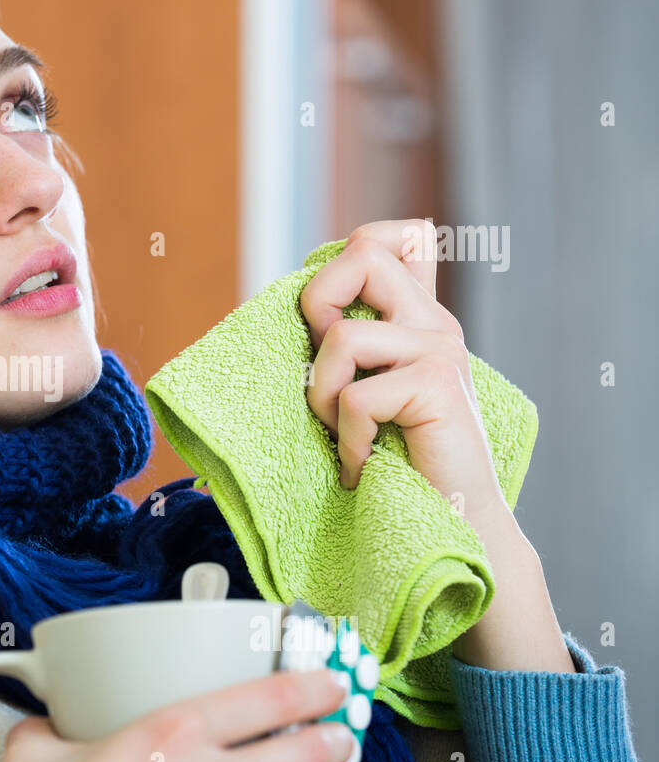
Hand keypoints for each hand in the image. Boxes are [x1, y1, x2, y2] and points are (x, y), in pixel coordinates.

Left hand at [301, 220, 572, 673]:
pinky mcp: (437, 387)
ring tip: (347, 435)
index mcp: (418, 317)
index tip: (328, 323)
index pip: (393, 238)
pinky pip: (356, 398)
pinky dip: (350, 442)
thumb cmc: (402, 464)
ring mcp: (439, 351)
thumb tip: (304, 318)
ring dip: (324, 397)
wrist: (456, 523)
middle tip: (328, 374)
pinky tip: (365, 465)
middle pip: (363, 253)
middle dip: (317, 307)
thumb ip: (355, 350)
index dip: (344, 260)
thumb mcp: (372, 393)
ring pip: (342, 340)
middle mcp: (433, 323)